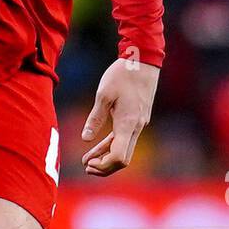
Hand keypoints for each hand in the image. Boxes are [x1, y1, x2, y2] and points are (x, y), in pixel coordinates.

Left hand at [81, 58, 159, 176]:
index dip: (103, 165)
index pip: (119, 157)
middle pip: (123, 159)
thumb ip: (95, 118)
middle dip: (104, 166)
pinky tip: (97, 146)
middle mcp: (137, 127)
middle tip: (85, 167)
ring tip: (87, 160)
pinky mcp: (138, 118)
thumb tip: (85, 139)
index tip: (87, 163)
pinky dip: (112, 145)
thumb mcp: (104, 94)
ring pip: (124, 149)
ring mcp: (139, 124)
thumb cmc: (122, 75)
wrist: (143, 61)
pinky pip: (125, 138)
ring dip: (106, 157)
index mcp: (128, 123)